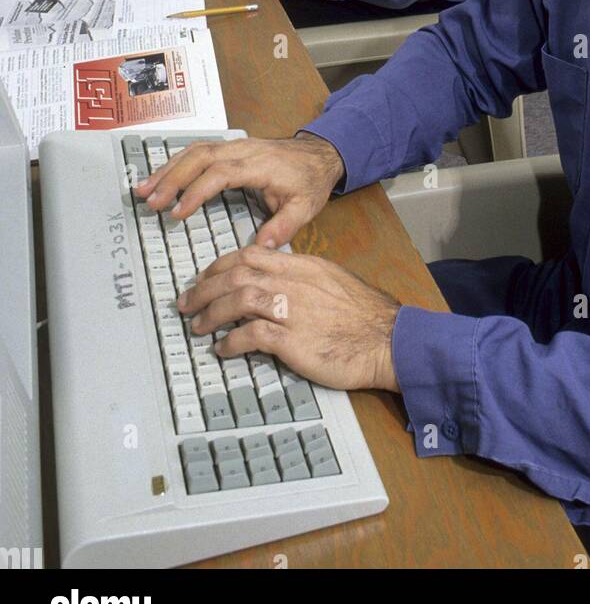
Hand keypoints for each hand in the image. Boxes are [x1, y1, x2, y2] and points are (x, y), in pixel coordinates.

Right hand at [134, 132, 345, 245]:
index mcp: (259, 165)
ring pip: (194, 150)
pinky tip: (160, 176)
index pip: (219, 174)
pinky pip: (198, 149)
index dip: (196, 192)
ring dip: (167, 169)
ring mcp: (235, 146)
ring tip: (143, 189)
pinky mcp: (230, 147)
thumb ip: (284, 227)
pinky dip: (176, 162)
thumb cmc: (310, 181)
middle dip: (171, 178)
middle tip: (149, 201)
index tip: (177, 213)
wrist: (320, 155)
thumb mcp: (305, 207)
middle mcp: (243, 151)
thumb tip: (262, 247)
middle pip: (199, 157)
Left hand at [177, 246, 399, 392]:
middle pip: (237, 274)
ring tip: (198, 327)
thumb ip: (302, 279)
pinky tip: (222, 349)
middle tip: (186, 303)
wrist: (389, 339)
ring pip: (239, 299)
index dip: (220, 265)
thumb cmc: (365, 316)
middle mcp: (294, 282)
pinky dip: (231, 342)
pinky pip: (251, 335)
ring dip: (211, 313)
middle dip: (204, 288)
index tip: (204, 277)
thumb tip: (274, 283)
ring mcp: (293, 310)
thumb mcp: (332, 283)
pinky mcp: (293, 340)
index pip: (250, 254)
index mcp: (302, 266)